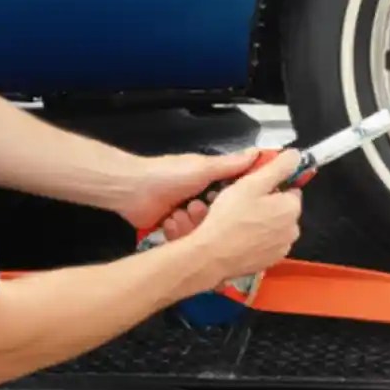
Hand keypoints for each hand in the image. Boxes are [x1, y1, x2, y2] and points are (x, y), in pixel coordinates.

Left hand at [117, 148, 259, 232]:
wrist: (131, 190)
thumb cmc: (169, 175)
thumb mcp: (203, 168)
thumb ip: (230, 164)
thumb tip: (258, 152)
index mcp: (210, 182)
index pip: (234, 195)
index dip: (239, 202)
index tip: (244, 207)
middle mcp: (200, 198)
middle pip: (219, 215)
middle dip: (211, 216)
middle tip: (200, 209)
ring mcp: (187, 214)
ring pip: (203, 228)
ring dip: (191, 223)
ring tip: (180, 214)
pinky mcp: (174, 229)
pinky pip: (186, 237)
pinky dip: (178, 231)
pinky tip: (171, 222)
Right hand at [190, 149, 303, 281]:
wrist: (211, 255)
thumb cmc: (230, 217)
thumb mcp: (252, 183)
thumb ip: (278, 167)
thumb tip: (297, 156)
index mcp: (292, 208)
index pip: (290, 189)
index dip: (270, 186)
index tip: (251, 188)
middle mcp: (293, 230)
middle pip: (281, 208)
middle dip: (265, 204)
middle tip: (240, 203)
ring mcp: (281, 248)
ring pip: (273, 226)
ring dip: (260, 221)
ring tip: (236, 220)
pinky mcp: (268, 262)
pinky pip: (265, 243)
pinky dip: (255, 239)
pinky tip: (238, 236)